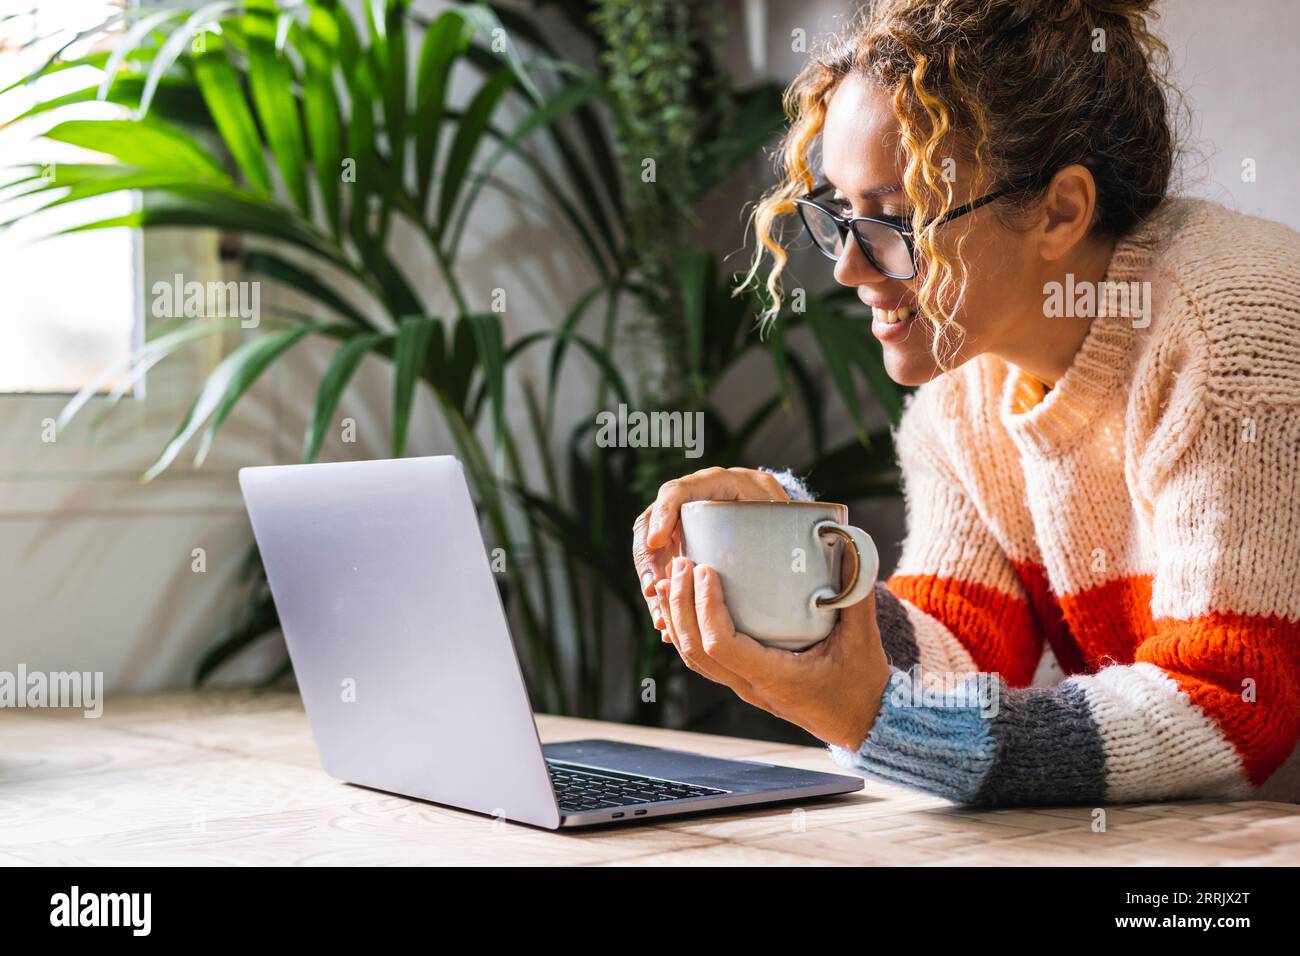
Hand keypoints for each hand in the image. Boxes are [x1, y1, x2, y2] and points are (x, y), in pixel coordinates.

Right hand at [632, 467, 789, 631]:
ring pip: (654, 546)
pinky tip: (667, 621)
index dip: (665, 511)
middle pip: (655, 518)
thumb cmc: (802, 523)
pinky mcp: (687, 544)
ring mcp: (689, 521)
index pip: (681, 489)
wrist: (800, 527)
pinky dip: (664, 592)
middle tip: (655, 588)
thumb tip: (834, 549)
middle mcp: (701, 497)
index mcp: (727, 484)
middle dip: (649, 557)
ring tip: (662, 614)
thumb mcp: (797, 518)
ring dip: (652, 579)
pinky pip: (663, 565)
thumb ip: (803, 529)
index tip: (658, 541)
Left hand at [656, 556, 891, 749]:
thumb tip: (847, 539)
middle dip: (682, 605)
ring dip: (678, 618)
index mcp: (775, 677)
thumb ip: (854, 589)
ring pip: (695, 658)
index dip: (706, 607)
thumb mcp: (863, 637)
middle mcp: (752, 686)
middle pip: (697, 650)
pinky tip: (685, 607)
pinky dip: (688, 632)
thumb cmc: (863, 684)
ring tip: (671, 580)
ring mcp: (745, 687)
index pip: (722, 645)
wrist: (862, 722)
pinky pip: (705, 660)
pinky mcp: (745, 683)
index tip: (705, 571)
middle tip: (681, 564)